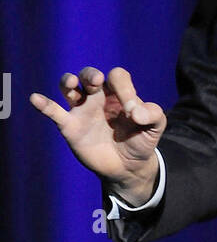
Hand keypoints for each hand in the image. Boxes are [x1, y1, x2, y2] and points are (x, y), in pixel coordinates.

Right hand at [30, 66, 165, 196]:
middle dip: (90, 74)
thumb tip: (136, 112)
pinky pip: (54, 112)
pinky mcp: (70, 127)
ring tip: (70, 84)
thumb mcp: (156, 127)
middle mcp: (98, 97)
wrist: (128, 167)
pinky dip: (44, 105)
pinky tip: (36, 99)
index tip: (133, 112)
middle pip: (88, 75)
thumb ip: (153, 114)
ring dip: (67, 82)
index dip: (124, 88)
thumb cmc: (141, 141)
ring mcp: (83, 110)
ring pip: (69, 88)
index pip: (117, 77)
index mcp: (119, 93)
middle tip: (96, 81)